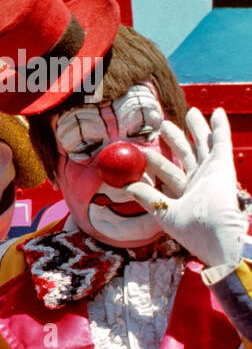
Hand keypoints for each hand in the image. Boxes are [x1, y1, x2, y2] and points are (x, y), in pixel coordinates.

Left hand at [124, 108, 247, 268]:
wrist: (217, 237)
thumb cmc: (193, 231)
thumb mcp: (164, 211)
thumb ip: (147, 197)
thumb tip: (126, 186)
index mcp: (186, 194)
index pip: (168, 172)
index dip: (156, 161)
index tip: (142, 150)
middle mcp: (200, 182)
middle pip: (186, 154)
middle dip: (176, 139)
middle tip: (163, 124)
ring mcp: (212, 173)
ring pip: (202, 145)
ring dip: (195, 129)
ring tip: (190, 112)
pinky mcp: (223, 166)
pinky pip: (221, 142)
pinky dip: (220, 127)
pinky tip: (218, 113)